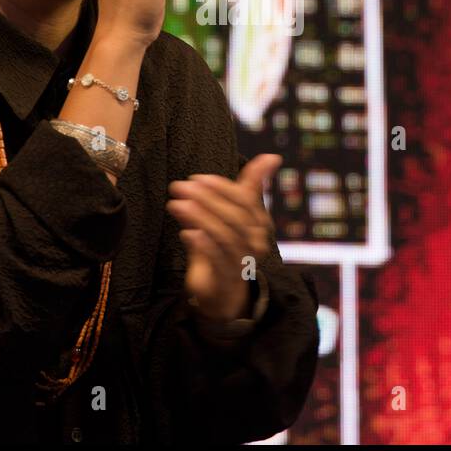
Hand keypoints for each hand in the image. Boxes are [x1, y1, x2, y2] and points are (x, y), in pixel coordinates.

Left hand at [167, 154, 281, 321]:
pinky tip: (186, 233)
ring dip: (201, 217)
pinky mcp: (225, 278)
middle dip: (207, 198)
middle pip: (235, 217)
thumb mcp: (236, 214)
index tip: (197, 178)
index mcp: (259, 224)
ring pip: (226, 236)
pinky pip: (217, 259)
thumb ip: (250, 186)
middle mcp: (255, 242)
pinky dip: (202, 244)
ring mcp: (241, 261)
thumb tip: (272, 156)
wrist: (225, 294)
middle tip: (180, 187)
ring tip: (177, 204)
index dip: (222, 187)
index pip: (245, 200)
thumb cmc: (229, 247)